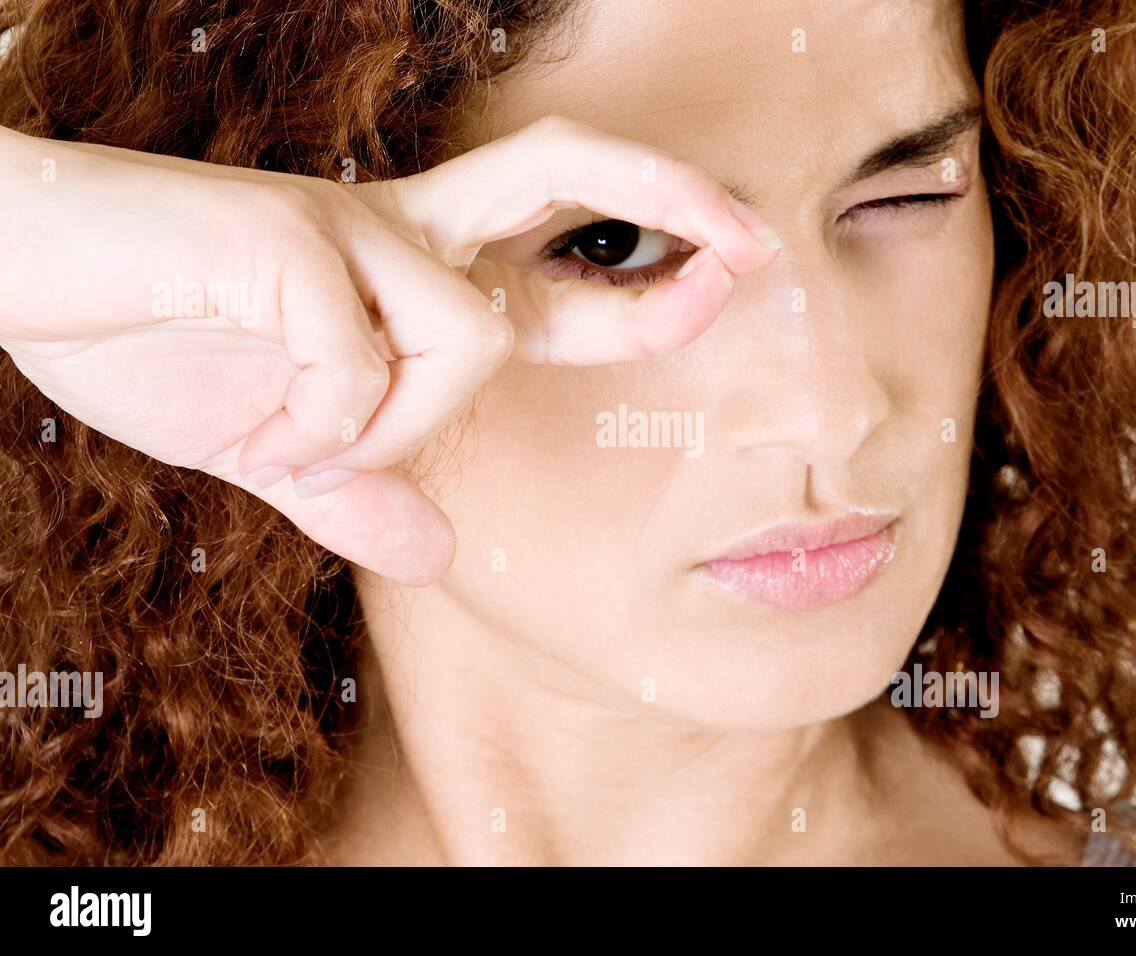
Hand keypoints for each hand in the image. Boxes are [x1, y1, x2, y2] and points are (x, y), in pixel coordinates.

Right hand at [0, 117, 780, 584]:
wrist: (27, 275)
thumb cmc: (152, 337)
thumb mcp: (278, 447)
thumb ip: (360, 491)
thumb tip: (441, 551)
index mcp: (411, 272)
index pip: (564, 253)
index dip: (661, 264)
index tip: (737, 277)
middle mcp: (395, 234)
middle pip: (563, 168)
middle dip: (669, 198)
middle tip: (752, 239)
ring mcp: (342, 230)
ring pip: (467, 328)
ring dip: (409, 420)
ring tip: (313, 446)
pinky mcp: (278, 238)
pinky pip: (360, 354)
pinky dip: (335, 422)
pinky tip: (280, 431)